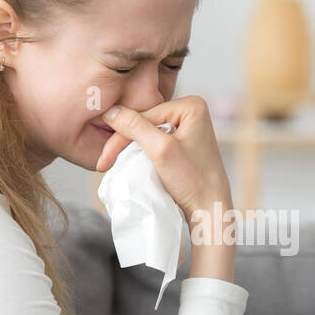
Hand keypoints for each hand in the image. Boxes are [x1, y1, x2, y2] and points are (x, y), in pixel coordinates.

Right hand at [94, 95, 232, 222]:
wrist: (210, 209)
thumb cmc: (193, 181)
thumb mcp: (160, 150)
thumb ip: (135, 127)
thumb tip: (109, 110)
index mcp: (191, 105)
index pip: (144, 115)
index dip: (121, 135)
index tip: (104, 159)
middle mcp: (192, 111)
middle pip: (146, 122)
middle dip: (125, 141)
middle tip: (104, 162)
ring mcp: (189, 128)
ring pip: (148, 133)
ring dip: (131, 148)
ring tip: (113, 162)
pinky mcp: (185, 144)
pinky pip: (156, 142)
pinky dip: (143, 153)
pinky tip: (131, 162)